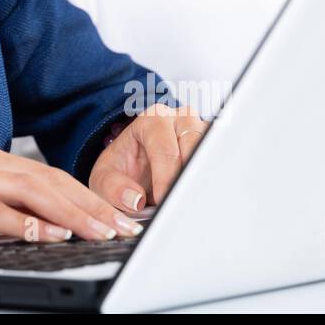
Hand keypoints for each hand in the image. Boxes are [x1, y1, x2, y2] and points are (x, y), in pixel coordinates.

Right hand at [0, 142, 147, 244]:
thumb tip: (27, 229)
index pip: (44, 175)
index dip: (83, 195)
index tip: (113, 217)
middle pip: (46, 179)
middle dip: (90, 204)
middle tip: (123, 227)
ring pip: (28, 190)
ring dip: (70, 213)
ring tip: (100, 231)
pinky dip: (23, 221)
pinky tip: (46, 233)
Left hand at [87, 103, 206, 214]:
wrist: (131, 169)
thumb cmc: (120, 170)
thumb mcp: (103, 178)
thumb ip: (113, 187)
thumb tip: (135, 199)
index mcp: (152, 120)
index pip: (165, 148)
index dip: (165, 177)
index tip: (163, 200)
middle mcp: (179, 119)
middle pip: (195, 145)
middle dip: (188, 178)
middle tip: (182, 205)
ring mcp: (200, 131)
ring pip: (213, 152)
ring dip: (203, 179)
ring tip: (193, 203)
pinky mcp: (214, 147)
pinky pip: (221, 160)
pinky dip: (213, 180)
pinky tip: (204, 198)